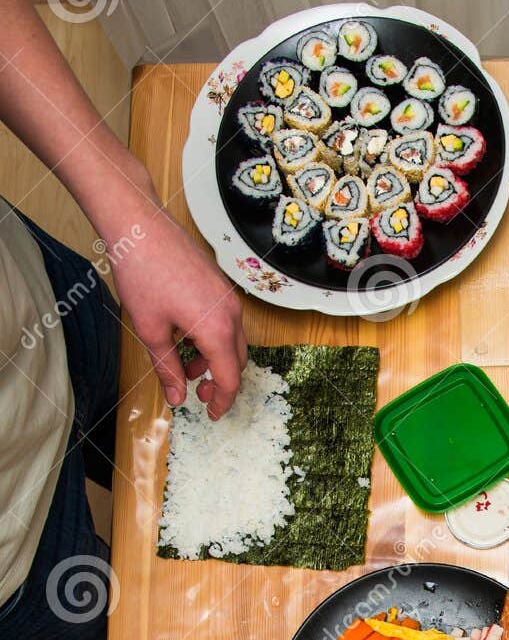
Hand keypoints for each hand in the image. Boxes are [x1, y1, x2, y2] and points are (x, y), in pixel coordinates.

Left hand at [107, 194, 247, 417]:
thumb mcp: (150, 330)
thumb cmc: (142, 273)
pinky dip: (213, 338)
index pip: (231, 378)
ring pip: (232, 341)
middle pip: (237, 361)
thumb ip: (168, 368)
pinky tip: (187, 337)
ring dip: (215, 359)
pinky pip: (226, 321)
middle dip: (221, 382)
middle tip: (198, 393)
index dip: (222, 401)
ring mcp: (228, 297)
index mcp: (216, 329)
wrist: (140, 225)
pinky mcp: (220, 285)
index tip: (211, 414)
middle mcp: (230, 314)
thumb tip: (177, 397)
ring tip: (187, 365)